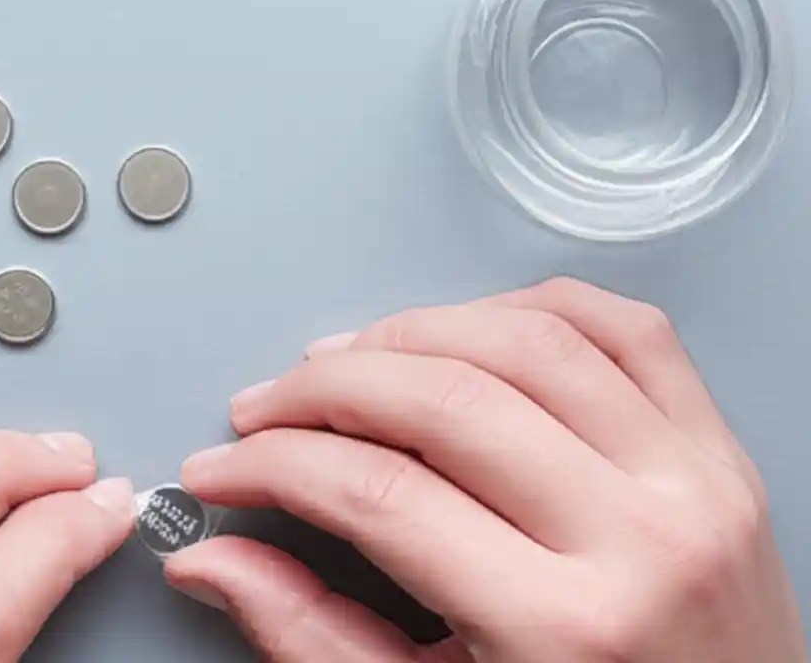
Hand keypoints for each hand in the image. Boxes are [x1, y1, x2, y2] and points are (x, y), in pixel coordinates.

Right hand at [168, 278, 806, 661]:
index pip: (377, 495)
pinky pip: (630, 329)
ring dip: (413, 331)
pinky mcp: (720, 454)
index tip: (224, 469)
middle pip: (443, 400)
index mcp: (564, 630)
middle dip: (322, 390)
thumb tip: (215, 565)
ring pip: (528, 339)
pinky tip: (471, 327)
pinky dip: (534, 306)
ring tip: (347, 360)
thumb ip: (313, 637)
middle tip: (265, 410)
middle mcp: (641, 540)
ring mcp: (694, 482)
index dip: (273, 467)